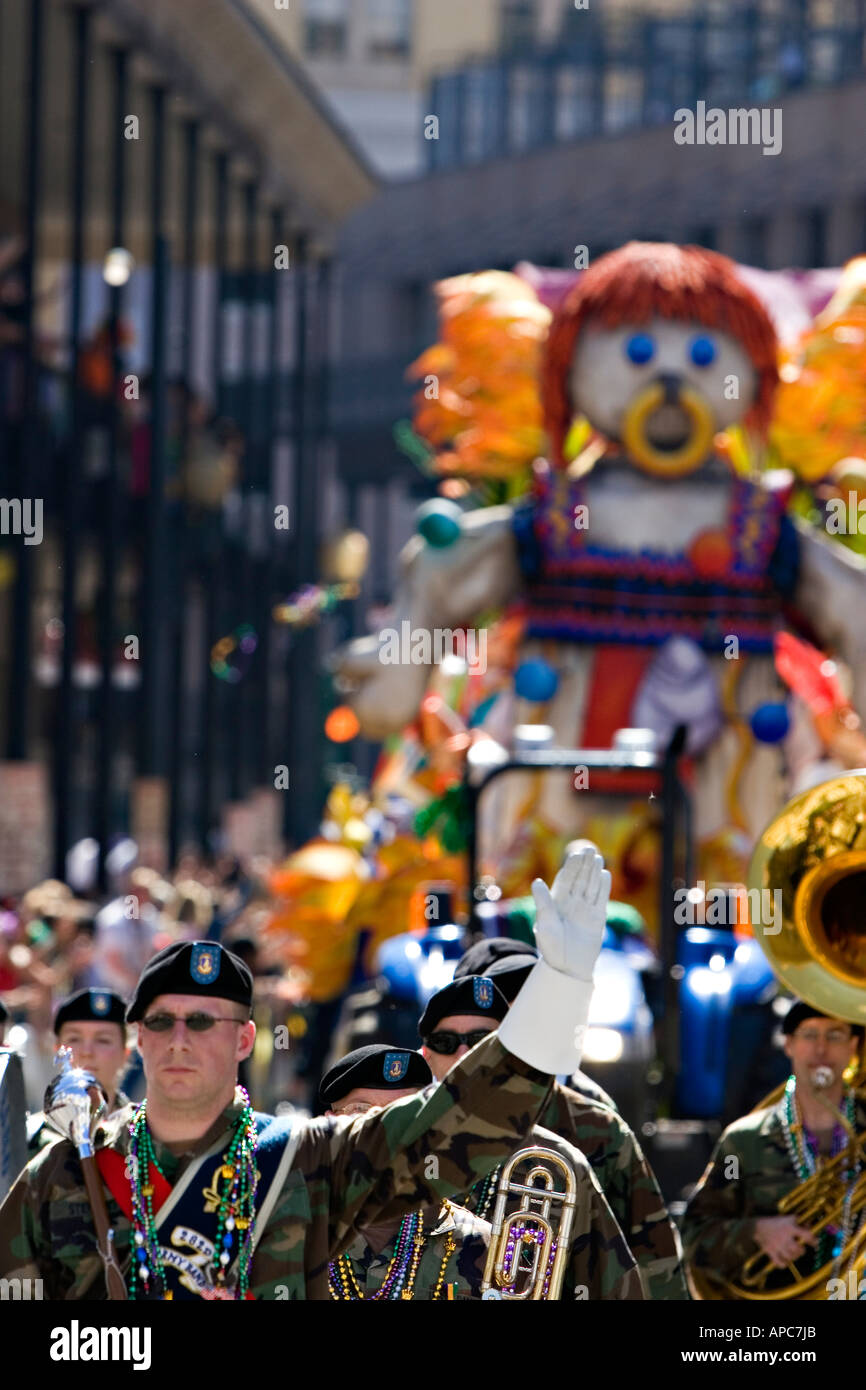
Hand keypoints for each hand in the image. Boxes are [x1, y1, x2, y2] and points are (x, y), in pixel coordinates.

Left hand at [530, 846, 610, 982]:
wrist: (567, 967)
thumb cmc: (551, 947)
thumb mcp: (545, 923)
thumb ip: (543, 902)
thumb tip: (537, 882)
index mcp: (556, 903)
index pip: (565, 881)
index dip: (570, 868)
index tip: (575, 855)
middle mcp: (571, 904)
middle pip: (579, 880)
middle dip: (584, 865)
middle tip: (589, 849)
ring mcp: (584, 910)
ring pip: (591, 886)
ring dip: (594, 872)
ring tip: (598, 858)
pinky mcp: (597, 919)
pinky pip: (601, 899)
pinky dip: (603, 887)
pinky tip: (605, 874)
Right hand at [753, 1215, 815, 1267]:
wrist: (757, 1227)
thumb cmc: (775, 1222)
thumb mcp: (788, 1218)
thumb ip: (800, 1222)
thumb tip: (810, 1226)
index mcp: (790, 1227)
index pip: (806, 1235)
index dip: (814, 1240)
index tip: (816, 1243)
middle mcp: (784, 1237)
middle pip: (799, 1250)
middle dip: (802, 1250)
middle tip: (800, 1249)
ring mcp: (777, 1245)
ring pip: (791, 1257)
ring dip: (794, 1257)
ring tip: (792, 1253)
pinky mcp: (770, 1252)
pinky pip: (780, 1263)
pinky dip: (784, 1264)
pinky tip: (785, 1260)